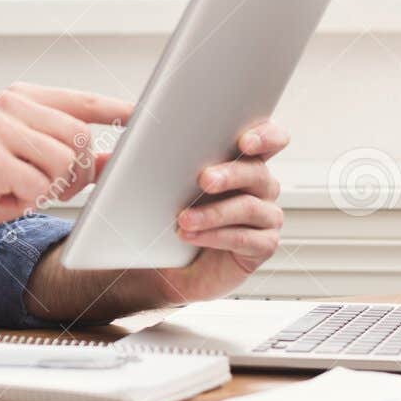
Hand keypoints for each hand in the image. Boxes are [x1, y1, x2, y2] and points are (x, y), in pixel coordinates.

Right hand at [0, 82, 131, 252]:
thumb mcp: (35, 168)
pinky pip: (39, 184)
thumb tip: (117, 159)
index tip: (145, 114)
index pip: (82, 101)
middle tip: (45, 187)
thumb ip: (74, 158)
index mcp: (22, 98)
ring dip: (48, 188)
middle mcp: (9, 104)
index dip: (116, 110)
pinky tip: (3, 195)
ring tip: (20, 189)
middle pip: (81, 138)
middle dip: (75, 174)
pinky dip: (27, 199)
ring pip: (64, 162)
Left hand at [136, 120, 289, 303]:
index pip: (270, 140)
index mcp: (246, 162)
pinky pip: (244, 238)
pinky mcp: (263, 245)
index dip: (265, 136)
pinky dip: (214, 236)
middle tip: (204, 180)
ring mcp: (266, 216)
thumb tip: (129, 146)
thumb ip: (162, 160)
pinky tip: (191, 236)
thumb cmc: (177, 216)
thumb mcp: (167, 184)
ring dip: (213, 212)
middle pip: (256, 172)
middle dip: (230, 174)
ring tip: (184, 219)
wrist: (174, 264)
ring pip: (248, 207)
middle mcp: (262, 186)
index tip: (245, 142)